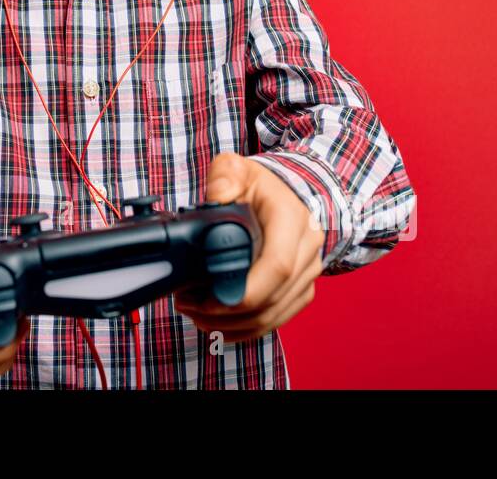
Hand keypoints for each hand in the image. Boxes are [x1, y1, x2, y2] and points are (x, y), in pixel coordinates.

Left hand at [174, 151, 323, 343]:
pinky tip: (216, 324)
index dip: (244, 291)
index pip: (277, 265)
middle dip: (226, 312)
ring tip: (195, 314)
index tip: (209, 300)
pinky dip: (245, 329)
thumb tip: (217, 198)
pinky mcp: (301, 290)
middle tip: (188, 305)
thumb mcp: (235, 168)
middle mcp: (307, 248)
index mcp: (292, 219)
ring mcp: (308, 273)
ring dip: (232, 325)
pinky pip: (276, 320)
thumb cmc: (257, 184)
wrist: (284, 194)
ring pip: (273, 316)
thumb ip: (224, 177)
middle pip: (272, 299)